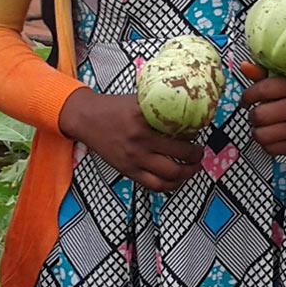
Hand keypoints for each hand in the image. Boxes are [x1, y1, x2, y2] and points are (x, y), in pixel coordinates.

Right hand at [57, 89, 202, 192]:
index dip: (194, 134)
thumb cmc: (113, 108)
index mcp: (144, 121)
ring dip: (186, 174)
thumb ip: (157, 105)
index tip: (198, 133)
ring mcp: (134, 159)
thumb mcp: (136, 100)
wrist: (85, 119)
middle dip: (196, 157)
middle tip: (200, 153)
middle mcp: (140, 142)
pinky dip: (169, 185)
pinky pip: (154, 185)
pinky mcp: (128, 171)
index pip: (178, 131)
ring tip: (192, 169)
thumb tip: (183, 106)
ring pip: (169, 176)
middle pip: (180, 156)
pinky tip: (175, 180)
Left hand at [238, 65, 285, 155]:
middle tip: (257, 113)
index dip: (247, 95)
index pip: (263, 90)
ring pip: (261, 135)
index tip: (246, 99)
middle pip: (259, 115)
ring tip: (264, 125)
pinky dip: (267, 143)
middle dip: (253, 114)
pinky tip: (273, 135)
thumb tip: (244, 67)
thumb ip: (263, 73)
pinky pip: (270, 149)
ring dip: (257, 130)